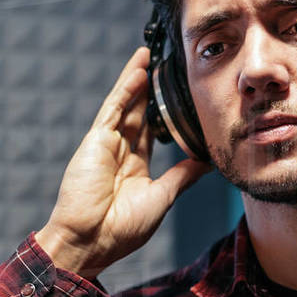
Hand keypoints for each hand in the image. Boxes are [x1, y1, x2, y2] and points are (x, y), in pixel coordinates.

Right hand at [36, 47, 211, 278]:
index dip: (161, 113)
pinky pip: (113, 110)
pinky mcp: (96, 141)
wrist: (91, 241)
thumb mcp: (161, 198)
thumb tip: (205, 162)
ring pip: (124, 105)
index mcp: (134, 168)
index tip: (176, 97)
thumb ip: (182, 176)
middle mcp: (120, 152)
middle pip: (137, 113)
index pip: (149, 133)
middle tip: (162, 66)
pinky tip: (138, 71)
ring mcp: (106, 145)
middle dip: (148, 90)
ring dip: (135, 80)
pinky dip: (125, 89)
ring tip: (148, 56)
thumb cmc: (122, 229)